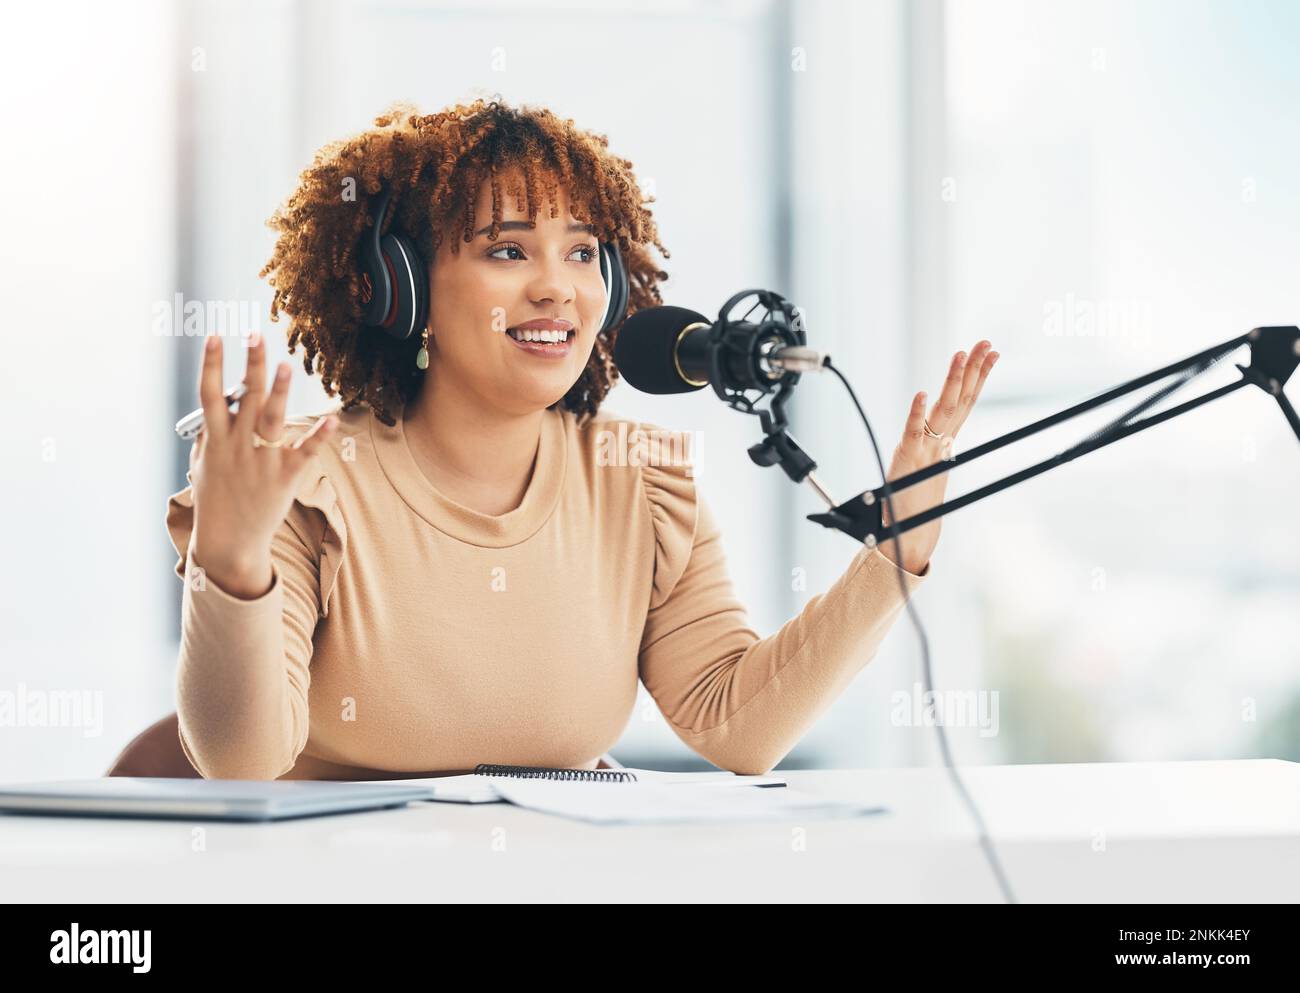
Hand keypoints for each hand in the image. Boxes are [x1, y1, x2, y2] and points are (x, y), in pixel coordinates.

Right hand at [189, 331, 336, 596]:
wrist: (229, 541)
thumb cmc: (214, 499)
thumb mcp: (203, 464)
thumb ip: (209, 434)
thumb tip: (218, 404)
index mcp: (215, 440)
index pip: (211, 394)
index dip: (213, 365)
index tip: (217, 337)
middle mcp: (238, 446)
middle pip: (246, 398)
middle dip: (251, 366)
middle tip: (256, 336)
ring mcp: (262, 461)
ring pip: (272, 420)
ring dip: (279, 392)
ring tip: (285, 365)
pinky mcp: (285, 478)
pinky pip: (304, 453)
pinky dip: (318, 437)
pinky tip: (331, 421)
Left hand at [876, 340, 998, 574]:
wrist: (904, 535)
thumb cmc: (911, 502)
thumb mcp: (925, 465)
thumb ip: (932, 444)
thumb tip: (936, 421)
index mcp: (945, 441)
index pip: (966, 401)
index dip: (978, 376)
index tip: (991, 352)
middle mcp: (939, 442)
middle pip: (961, 399)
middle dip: (974, 369)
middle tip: (986, 343)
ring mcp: (925, 449)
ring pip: (943, 410)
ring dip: (952, 382)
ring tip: (961, 355)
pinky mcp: (906, 459)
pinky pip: (913, 432)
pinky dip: (916, 413)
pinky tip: (921, 394)